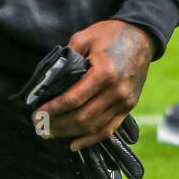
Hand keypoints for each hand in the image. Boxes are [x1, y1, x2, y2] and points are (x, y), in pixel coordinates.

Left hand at [36, 20, 151, 151]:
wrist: (142, 36)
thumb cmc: (111, 34)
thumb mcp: (84, 37)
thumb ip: (66, 58)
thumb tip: (49, 80)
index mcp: (104, 72)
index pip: (73, 99)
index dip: (53, 110)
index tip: (36, 114)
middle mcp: (117, 91)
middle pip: (82, 117)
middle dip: (57, 125)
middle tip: (38, 126)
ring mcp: (125, 101)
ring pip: (93, 126)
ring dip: (69, 133)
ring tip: (50, 133)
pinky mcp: (128, 107)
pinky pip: (109, 129)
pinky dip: (91, 139)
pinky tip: (74, 144)